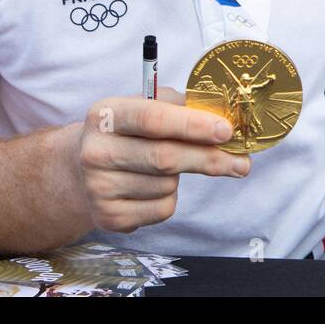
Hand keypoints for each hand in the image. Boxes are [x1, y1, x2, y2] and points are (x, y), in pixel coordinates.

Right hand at [71, 86, 247, 233]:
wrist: (83, 170)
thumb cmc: (128, 132)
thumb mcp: (144, 106)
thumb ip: (181, 107)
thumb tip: (224, 121)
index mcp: (105, 114)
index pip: (153, 118)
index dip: (193, 125)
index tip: (226, 131)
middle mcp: (95, 151)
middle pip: (165, 157)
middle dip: (209, 159)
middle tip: (241, 162)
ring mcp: (98, 187)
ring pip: (167, 185)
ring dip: (181, 178)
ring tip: (164, 168)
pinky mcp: (109, 217)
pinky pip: (162, 209)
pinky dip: (169, 198)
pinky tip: (151, 188)